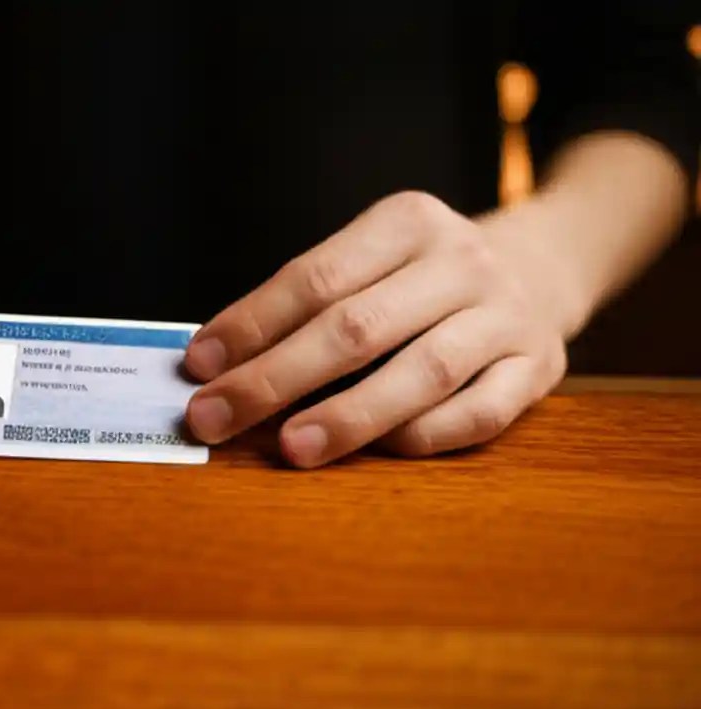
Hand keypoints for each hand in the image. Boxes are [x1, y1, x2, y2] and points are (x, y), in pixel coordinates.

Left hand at [183, 191, 570, 466]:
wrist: (544, 266)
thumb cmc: (422, 276)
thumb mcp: (372, 259)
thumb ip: (306, 304)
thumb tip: (218, 365)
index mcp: (406, 222)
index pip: (315, 277)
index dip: (251, 324)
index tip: (198, 365)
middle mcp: (461, 262)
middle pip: (357, 328)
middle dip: (274, 378)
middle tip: (215, 418)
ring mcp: (506, 315)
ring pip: (420, 372)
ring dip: (348, 416)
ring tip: (289, 447)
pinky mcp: (537, 367)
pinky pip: (478, 413)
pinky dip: (423, 435)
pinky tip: (377, 452)